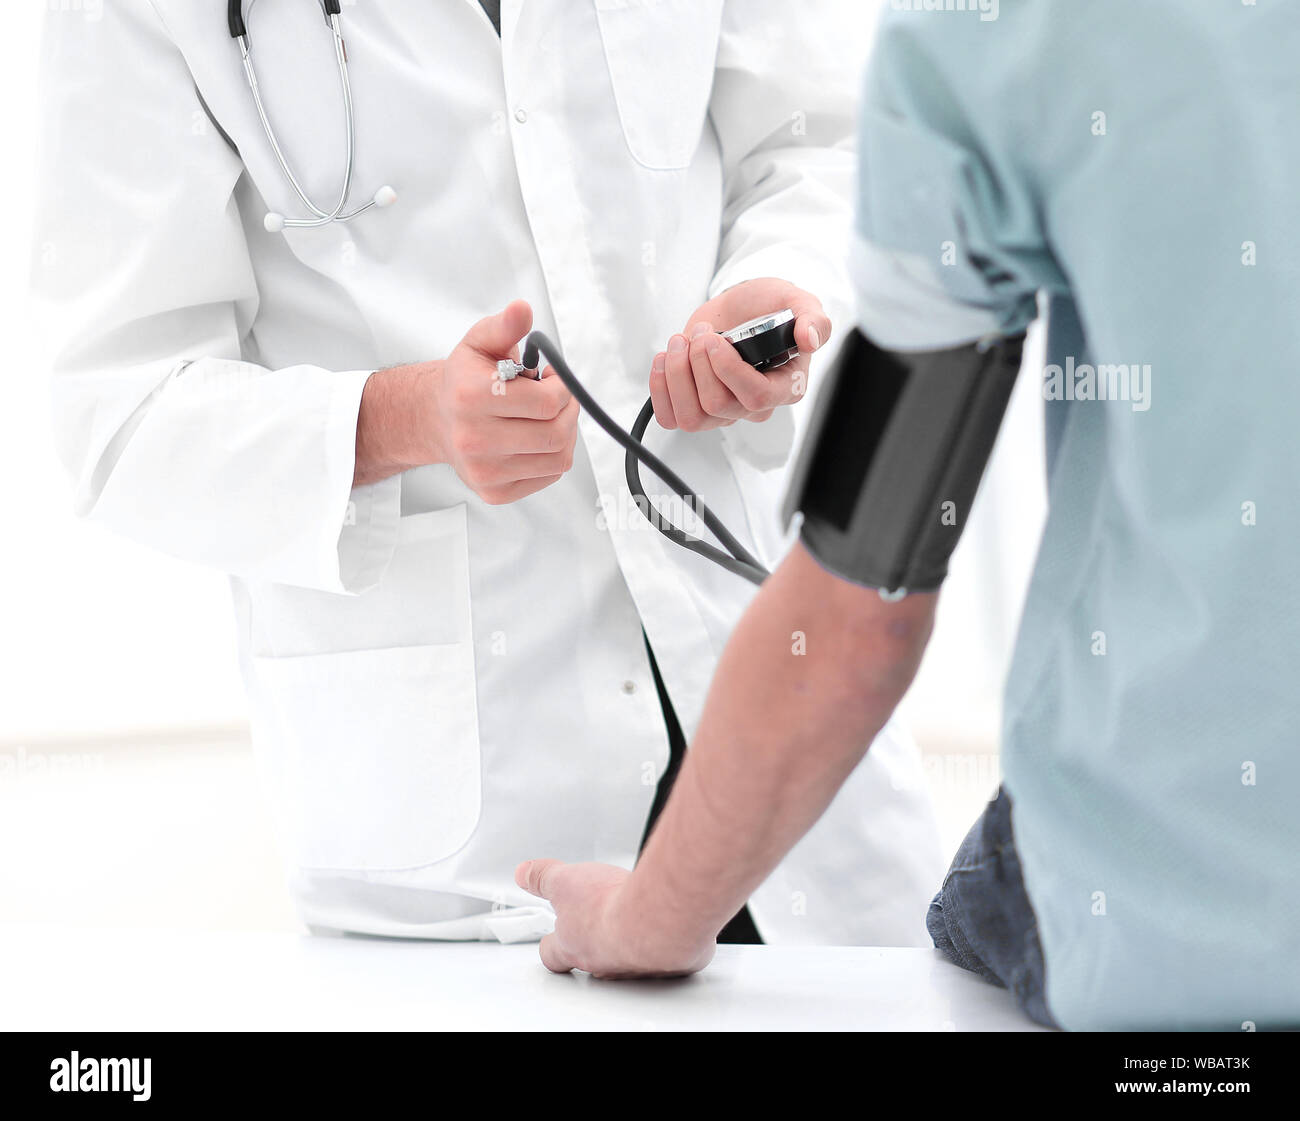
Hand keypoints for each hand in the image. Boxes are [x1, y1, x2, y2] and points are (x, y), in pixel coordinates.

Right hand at [428, 300, 578, 503]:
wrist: (436, 419)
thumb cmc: (465, 380)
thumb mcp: (481, 342)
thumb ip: (505, 326)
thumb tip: (522, 309)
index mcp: (471, 397)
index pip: (546, 403)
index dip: (561, 387)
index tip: (551, 378)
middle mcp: (474, 439)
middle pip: (556, 433)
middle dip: (566, 410)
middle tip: (554, 397)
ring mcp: (484, 471)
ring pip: (558, 458)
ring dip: (563, 433)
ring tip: (545, 416)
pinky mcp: (494, 492)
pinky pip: (549, 476)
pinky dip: (552, 455)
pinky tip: (535, 438)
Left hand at [515, 859, 715, 978]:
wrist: (654, 916)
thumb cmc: (610, 905)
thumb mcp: (564, 881)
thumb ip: (542, 877)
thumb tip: (523, 874)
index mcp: (573, 944)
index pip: (552, 953)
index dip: (550, 944)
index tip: (549, 938)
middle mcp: (603, 960)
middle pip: (591, 960)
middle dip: (593, 943)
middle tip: (597, 925)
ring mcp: (636, 964)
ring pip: (628, 958)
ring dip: (629, 941)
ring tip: (634, 918)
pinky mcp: (671, 961)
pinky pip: (666, 955)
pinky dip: (666, 939)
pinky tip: (669, 921)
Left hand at [649, 277, 830, 431]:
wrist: (741, 308)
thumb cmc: (769, 308)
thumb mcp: (798, 302)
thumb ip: (812, 318)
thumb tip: (810, 339)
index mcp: (785, 387)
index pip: (757, 398)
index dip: (729, 371)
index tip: (714, 340)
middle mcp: (753, 406)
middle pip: (717, 405)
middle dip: (699, 362)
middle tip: (702, 332)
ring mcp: (723, 410)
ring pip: (691, 417)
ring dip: (676, 374)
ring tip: (682, 342)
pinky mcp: (695, 406)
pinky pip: (671, 418)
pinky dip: (660, 389)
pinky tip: (665, 359)